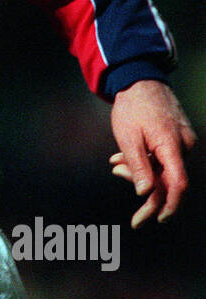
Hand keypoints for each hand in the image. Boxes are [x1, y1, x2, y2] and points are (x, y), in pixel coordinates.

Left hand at [109, 80, 195, 227]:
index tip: (157, 220)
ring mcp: (183, 140)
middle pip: (167, 179)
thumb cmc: (132, 107)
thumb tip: (145, 194)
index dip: (169, 205)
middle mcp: (184, 145)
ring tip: (115, 162)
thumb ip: (138, 166)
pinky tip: (124, 156)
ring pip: (164, 168)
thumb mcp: (128, 138)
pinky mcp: (178, 137)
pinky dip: (146, 161)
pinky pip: (164, 158)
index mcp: (172, 146)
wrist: (140, 79)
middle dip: (142, 185)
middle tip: (115, 170)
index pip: (178, 184)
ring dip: (140, 171)